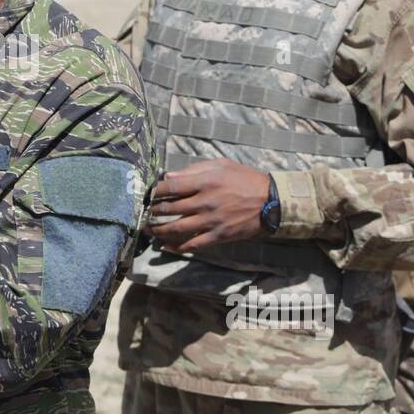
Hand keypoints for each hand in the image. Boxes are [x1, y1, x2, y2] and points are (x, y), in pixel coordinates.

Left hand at [147, 159, 269, 252]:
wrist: (271, 202)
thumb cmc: (245, 179)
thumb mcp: (221, 165)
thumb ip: (194, 169)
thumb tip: (168, 177)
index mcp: (205, 181)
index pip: (171, 187)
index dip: (155, 191)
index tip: (146, 194)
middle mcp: (205, 202)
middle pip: (169, 209)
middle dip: (152, 211)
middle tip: (143, 212)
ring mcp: (211, 221)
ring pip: (176, 229)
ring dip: (158, 231)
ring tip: (148, 230)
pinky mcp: (218, 236)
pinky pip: (193, 245)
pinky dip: (176, 248)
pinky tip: (166, 247)